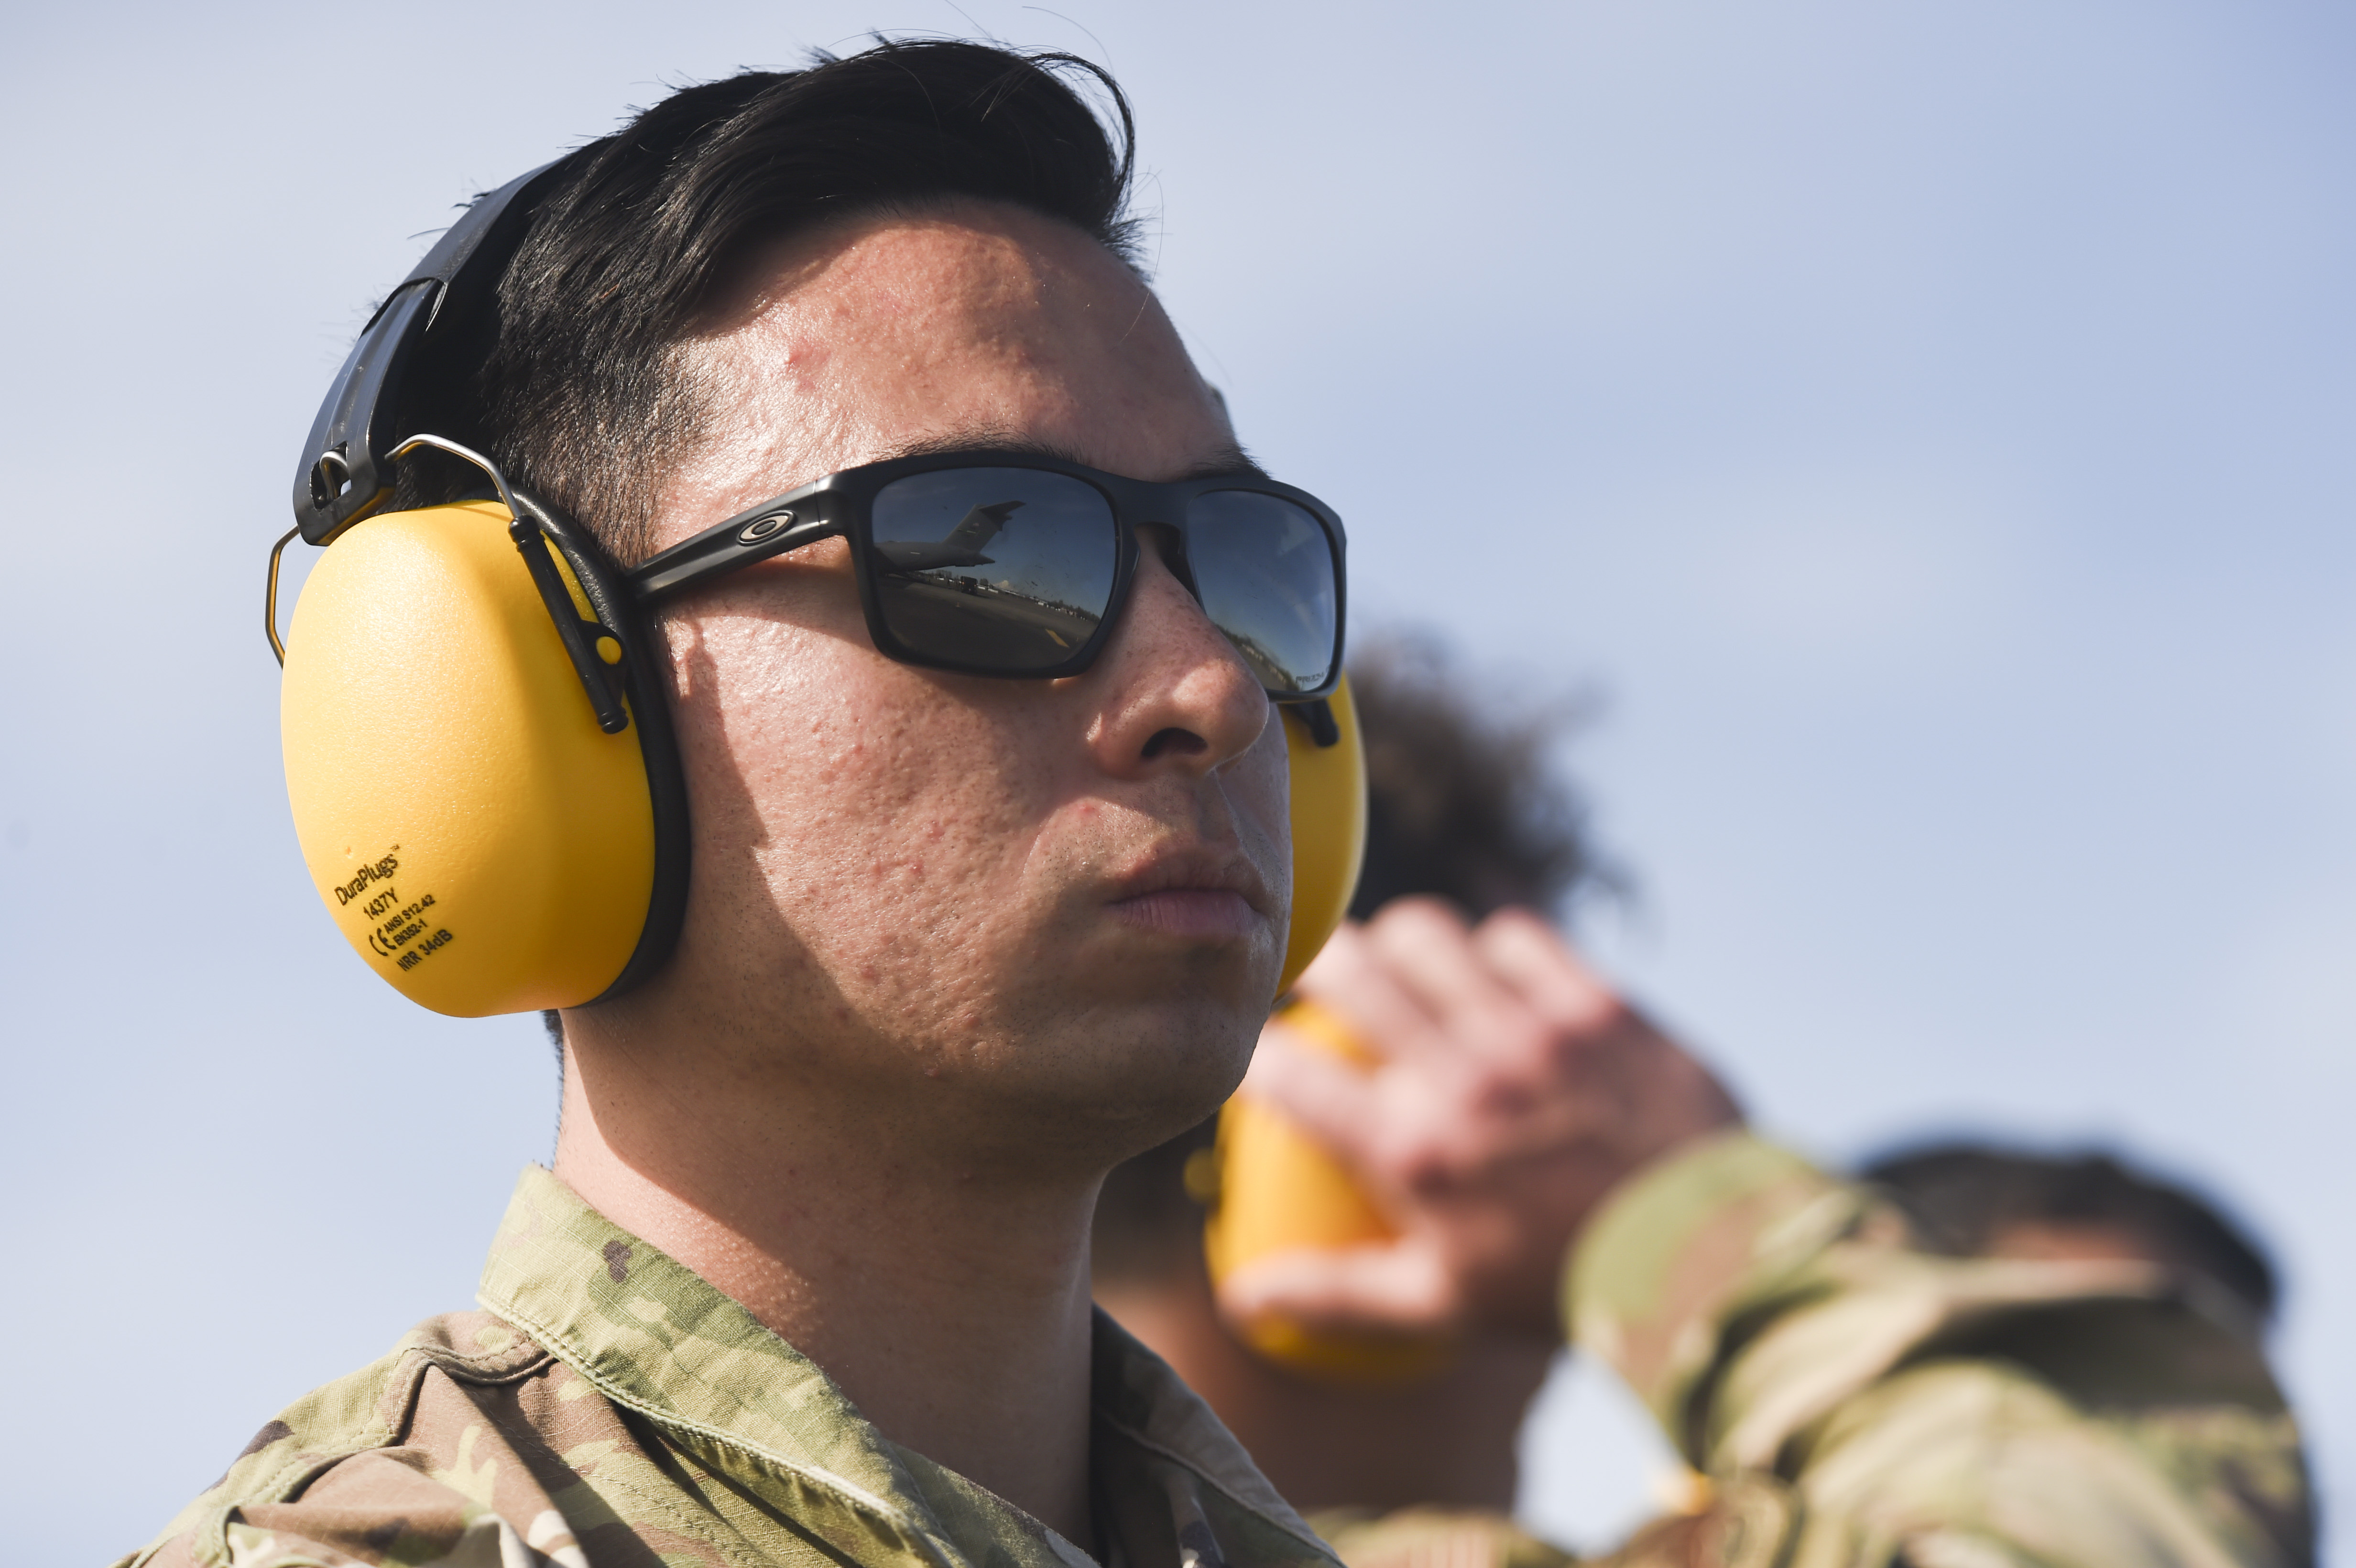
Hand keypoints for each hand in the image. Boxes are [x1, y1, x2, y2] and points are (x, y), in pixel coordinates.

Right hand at [1219, 898, 1740, 1341]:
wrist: (1711, 1261)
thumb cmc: (1560, 1288)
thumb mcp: (1440, 1303)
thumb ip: (1335, 1293)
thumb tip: (1243, 1297)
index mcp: (1411, 1153)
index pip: (1288, 1075)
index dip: (1255, 1052)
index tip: (1259, 1054)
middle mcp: (1460, 1079)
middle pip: (1349, 971)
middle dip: (1318, 963)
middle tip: (1323, 980)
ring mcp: (1530, 1033)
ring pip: (1428, 935)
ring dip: (1402, 943)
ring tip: (1404, 961)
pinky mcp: (1595, 1005)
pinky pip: (1519, 937)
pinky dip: (1495, 949)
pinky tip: (1498, 975)